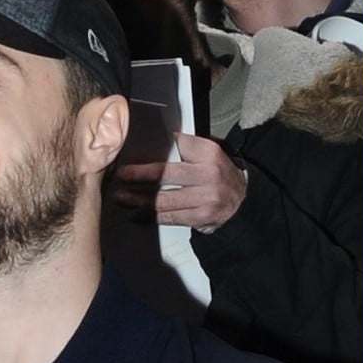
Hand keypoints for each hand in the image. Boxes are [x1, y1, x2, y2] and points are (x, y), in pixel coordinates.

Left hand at [112, 133, 246, 232]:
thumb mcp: (210, 156)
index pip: (178, 144)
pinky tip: (133, 214)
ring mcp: (204, 197)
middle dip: (139, 175)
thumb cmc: (218, 177)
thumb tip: (155, 146)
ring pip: (164, 199)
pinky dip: (148, 216)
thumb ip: (188, 150)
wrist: (242, 205)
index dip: (157, 147)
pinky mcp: (199, 217)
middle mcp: (208, 173)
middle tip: (120, 175)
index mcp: (209, 152)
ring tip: (120, 198)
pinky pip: (169, 217)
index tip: (134, 150)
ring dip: (138, 199)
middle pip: (166, 173)